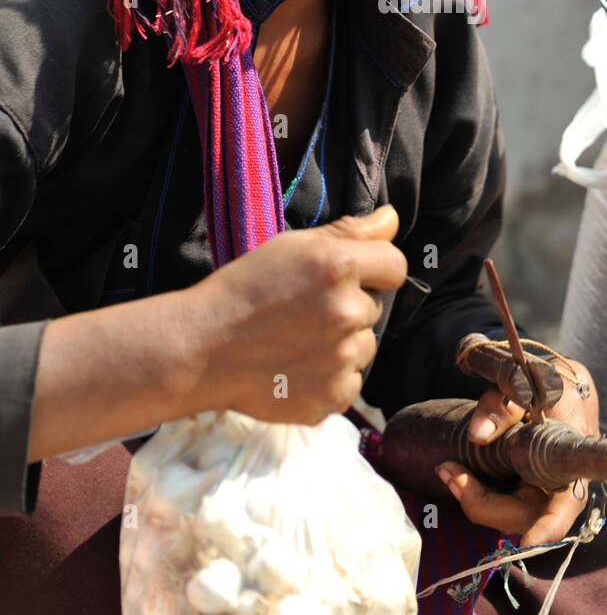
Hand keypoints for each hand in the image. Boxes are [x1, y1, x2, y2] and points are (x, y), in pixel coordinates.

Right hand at [179, 205, 405, 424]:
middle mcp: (347, 312)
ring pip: (364, 346)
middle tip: (306, 309)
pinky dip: (331, 377)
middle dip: (350, 305)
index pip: (396, 265)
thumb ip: (351, 231)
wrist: (203, 349)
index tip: (349, 275)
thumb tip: (393, 218)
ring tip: (298, 339)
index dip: (375, 268)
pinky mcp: (332, 396)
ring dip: (343, 343)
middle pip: (376, 307)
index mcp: (339, 267)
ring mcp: (342, 359)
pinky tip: (298, 366)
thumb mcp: (293, 246)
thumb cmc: (244, 289)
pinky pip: (351, 382)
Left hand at [435, 356, 599, 548]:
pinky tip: (456, 472)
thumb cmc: (551, 384)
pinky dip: (476, 493)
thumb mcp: (528, 383)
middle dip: (481, 503)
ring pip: (507, 517)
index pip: (566, 504)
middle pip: (524, 518)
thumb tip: (477, 435)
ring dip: (474, 499)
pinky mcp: (525, 494)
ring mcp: (542, 495)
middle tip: (448, 471)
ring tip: (447, 469)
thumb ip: (501, 406)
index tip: (527, 543)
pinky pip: (500, 505)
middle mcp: (561, 488)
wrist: (560, 388)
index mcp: (572, 463)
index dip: (548, 527)